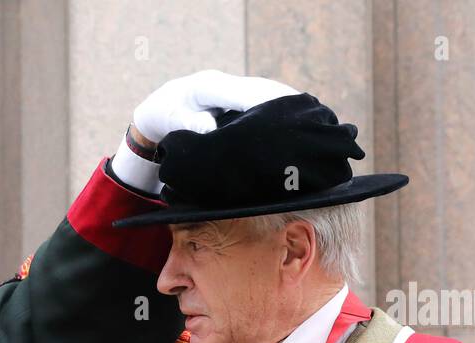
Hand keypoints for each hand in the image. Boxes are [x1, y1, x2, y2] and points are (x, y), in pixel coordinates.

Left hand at [131, 69, 298, 143]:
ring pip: (265, 92)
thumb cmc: (167, 115)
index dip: (262, 104)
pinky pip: (263, 99)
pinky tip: (296, 120)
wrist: (165, 106)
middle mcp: (224, 82)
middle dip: (281, 103)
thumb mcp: (172, 120)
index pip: (241, 94)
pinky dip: (278, 107)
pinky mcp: (239, 96)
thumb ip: (189, 123)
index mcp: (208, 85)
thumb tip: (209, 128)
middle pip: (260, 89)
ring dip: (285, 104)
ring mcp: (233, 87)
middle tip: (306, 119)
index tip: (281, 116)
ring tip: (309, 120)